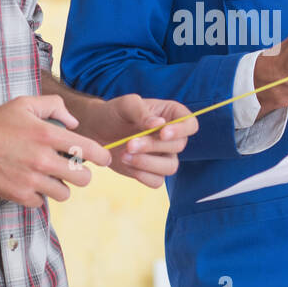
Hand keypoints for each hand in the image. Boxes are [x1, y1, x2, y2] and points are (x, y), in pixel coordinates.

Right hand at [0, 94, 110, 207]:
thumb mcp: (24, 104)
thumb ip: (54, 106)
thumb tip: (74, 123)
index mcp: (47, 135)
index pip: (89, 150)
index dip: (103, 156)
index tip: (104, 159)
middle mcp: (42, 159)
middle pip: (84, 178)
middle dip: (82, 174)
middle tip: (72, 169)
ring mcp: (31, 180)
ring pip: (65, 193)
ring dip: (61, 186)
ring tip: (49, 176)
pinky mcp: (20, 195)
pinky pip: (42, 202)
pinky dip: (40, 195)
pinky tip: (30, 183)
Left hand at [84, 94, 199, 188]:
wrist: (97, 130)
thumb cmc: (115, 112)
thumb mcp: (126, 104)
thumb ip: (142, 112)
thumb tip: (159, 124)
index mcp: (172, 115)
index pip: (190, 124)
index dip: (181, 130)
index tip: (163, 133)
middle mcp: (172, 137)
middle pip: (178, 146)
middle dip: (153, 147)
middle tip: (129, 144)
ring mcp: (163, 156)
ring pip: (171, 167)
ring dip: (148, 164)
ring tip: (124, 155)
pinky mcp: (151, 171)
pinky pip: (157, 181)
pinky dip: (142, 176)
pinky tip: (126, 165)